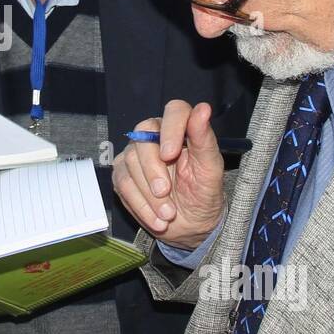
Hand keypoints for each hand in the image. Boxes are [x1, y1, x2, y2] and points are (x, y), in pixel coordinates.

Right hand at [113, 100, 225, 249]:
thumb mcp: (210, 170)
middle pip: (144, 138)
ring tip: (167, 213)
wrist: (191, 226)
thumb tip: (203, 108)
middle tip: (166, 193)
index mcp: (183, 128)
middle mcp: (156, 135)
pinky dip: (140, 204)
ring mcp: (136, 154)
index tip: (170, 155)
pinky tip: (156, 218)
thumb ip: (205, 139)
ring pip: (130, 162)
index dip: (170, 129)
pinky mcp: (123, 173)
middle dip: (153, 170)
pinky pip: (122, 183)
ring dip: (149, 194)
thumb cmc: (204, 194)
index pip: (174, 110)